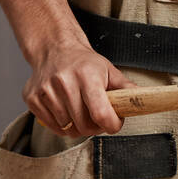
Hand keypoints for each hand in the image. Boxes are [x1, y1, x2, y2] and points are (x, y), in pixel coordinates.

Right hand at [24, 39, 138, 136]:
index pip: (101, 113)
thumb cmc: (85, 63)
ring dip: (78, 127)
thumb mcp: (109, 70)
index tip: (114, 124)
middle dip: (96, 128)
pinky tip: (67, 112)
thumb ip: (126, 88)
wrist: (55, 49)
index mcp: (87, 75)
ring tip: (82, 112)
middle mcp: (64, 82)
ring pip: (68, 129)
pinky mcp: (32, 98)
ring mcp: (46, 91)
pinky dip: (62, 126)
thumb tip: (145, 100)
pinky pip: (52, 127)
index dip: (111, 125)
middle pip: (84, 125)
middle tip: (98, 118)